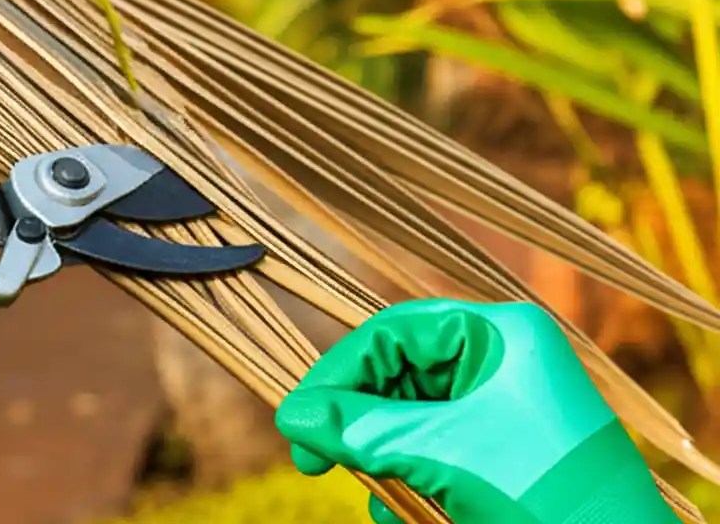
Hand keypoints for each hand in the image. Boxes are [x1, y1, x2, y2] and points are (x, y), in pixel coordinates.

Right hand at [275, 299, 678, 523]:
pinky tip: (400, 509)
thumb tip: (290, 414)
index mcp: (501, 336)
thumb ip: (358, 427)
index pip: (394, 331)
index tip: (298, 417)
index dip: (338, 371)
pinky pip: (432, 450)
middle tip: (312, 460)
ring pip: (408, 417)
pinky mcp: (501, 454)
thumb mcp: (440, 454)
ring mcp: (503, 409)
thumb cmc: (547, 497)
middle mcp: (502, 362)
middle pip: (397, 374)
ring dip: (379, 456)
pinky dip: (407, 478)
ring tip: (374, 493)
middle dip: (355, 421)